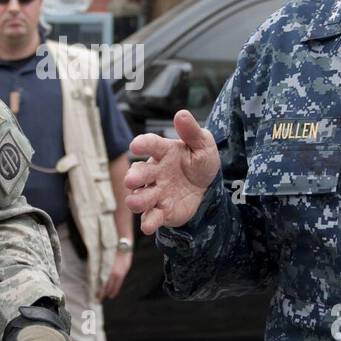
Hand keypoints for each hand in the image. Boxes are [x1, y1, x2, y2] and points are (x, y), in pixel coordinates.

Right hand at [98, 248, 131, 299]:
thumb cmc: (125, 255)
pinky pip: (98, 275)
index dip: (112, 293)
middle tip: (98, 300)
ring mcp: (106, 269)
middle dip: (102, 294)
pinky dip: (96, 280)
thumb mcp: (126, 267)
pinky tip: (94, 283)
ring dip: (98, 289)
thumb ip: (120, 275)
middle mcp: (113, 273)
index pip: (114, 288)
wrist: (121, 243)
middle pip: (106, 287)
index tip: (109, 297)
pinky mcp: (101, 264)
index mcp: (120, 274)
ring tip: (96, 294)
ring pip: (101, 282)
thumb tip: (115, 284)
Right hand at [125, 110, 221, 233]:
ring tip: (136, 202)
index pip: (151, 144)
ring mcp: (156, 192)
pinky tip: (148, 226)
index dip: (142, 144)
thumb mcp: (203, 144)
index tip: (135, 145)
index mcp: (163, 152)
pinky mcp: (161, 211)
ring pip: (140, 197)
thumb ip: (192, 131)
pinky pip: (151, 217)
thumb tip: (181, 114)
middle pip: (139, 173)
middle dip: (134, 177)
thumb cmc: (199, 161)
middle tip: (133, 180)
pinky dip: (148, 222)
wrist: (208, 188)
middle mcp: (155, 172)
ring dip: (137, 200)